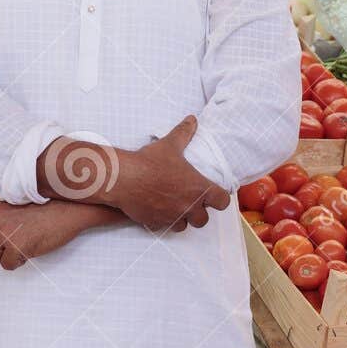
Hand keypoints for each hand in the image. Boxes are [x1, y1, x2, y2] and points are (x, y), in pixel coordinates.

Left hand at [0, 194, 114, 269]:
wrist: (69, 210)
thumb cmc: (46, 206)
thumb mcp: (16, 201)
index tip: (8, 229)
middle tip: (14, 240)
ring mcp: (4, 234)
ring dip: (4, 255)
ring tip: (21, 246)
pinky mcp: (16, 248)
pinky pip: (7, 265)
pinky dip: (17, 262)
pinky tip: (28, 250)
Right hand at [107, 117, 231, 232]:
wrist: (124, 179)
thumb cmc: (149, 162)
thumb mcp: (170, 145)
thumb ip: (184, 133)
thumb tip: (192, 120)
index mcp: (198, 188)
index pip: (222, 201)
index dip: (220, 197)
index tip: (215, 193)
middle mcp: (188, 206)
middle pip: (204, 219)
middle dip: (200, 211)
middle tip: (192, 200)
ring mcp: (173, 217)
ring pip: (185, 226)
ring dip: (183, 218)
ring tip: (176, 206)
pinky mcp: (157, 223)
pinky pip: (166, 227)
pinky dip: (165, 221)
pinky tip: (160, 209)